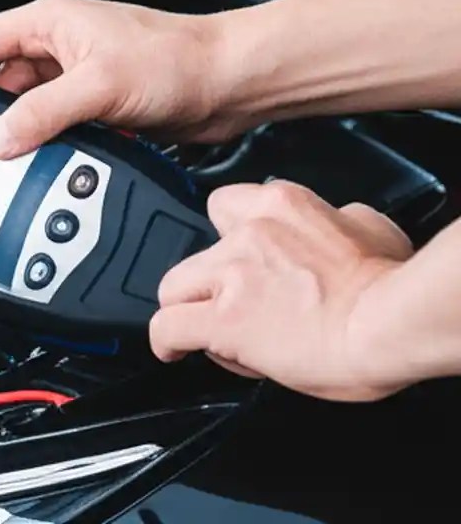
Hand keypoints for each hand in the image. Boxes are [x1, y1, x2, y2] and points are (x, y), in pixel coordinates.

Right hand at [0, 0, 243, 158]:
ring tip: (20, 161)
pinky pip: (60, 130)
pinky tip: (59, 163)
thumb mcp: (98, 86)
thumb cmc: (179, 59)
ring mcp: (79, 78)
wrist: (232, 83)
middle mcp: (60, 46)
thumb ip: (41, 113)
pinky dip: (55, 147)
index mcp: (50, 22)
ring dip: (27, 137)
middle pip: (1, 84)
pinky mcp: (99, 106)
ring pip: (31, 112)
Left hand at [149, 180, 414, 401]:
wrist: (390, 325)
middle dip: (207, 279)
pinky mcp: (222, 320)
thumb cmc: (392, 288)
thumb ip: (339, 220)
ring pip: (174, 288)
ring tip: (213, 333)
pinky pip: (168, 327)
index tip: (236, 261)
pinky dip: (167, 342)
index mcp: (284, 206)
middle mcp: (250, 233)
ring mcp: (230, 275)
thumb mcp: (372, 228)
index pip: (228, 206)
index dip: (228, 238)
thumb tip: (338, 222)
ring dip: (190, 310)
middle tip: (231, 303)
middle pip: (194, 250)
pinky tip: (173, 351)